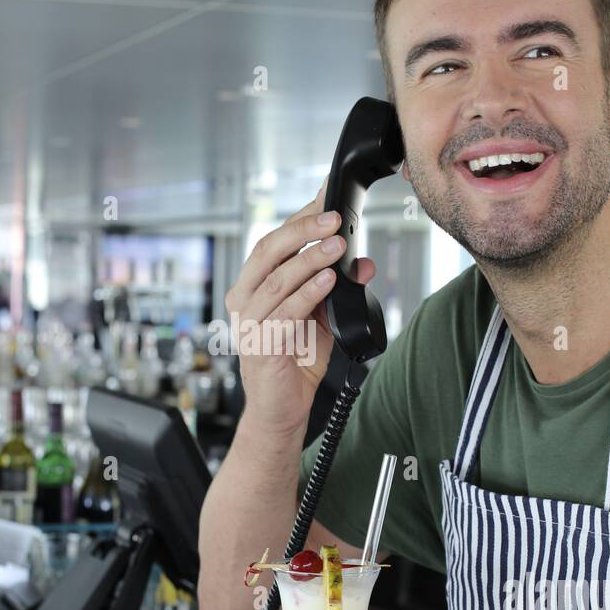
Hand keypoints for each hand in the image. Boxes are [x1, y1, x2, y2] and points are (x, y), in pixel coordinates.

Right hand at [224, 177, 375, 437]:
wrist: (281, 411)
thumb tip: (364, 264)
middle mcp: (245, 299)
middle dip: (303, 231)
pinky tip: (328, 281)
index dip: (299, 218)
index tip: (325, 198)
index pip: (273, 241)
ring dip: (310, 259)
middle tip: (333, 218)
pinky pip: (285, 312)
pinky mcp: (261, 346)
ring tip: (338, 246)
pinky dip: (308, 293)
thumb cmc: (294, 363)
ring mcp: (249, 323)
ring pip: (277, 279)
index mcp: (253, 286)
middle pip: (267, 251)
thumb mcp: (323, 318)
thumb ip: (338, 289)